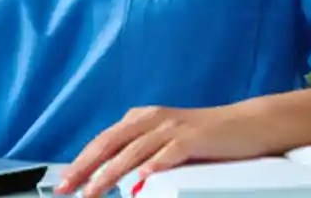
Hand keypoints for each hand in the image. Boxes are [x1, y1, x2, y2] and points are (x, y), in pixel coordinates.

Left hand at [56, 103, 278, 197]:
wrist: (247, 124)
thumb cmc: (204, 137)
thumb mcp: (164, 140)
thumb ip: (140, 152)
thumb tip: (114, 175)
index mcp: (140, 120)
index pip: (102, 141)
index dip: (80, 161)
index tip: (64, 182)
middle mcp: (151, 119)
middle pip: (109, 144)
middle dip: (85, 168)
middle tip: (67, 188)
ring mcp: (172, 127)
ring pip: (133, 151)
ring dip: (111, 173)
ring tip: (95, 191)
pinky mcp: (193, 138)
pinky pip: (169, 152)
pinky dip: (153, 166)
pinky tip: (140, 179)